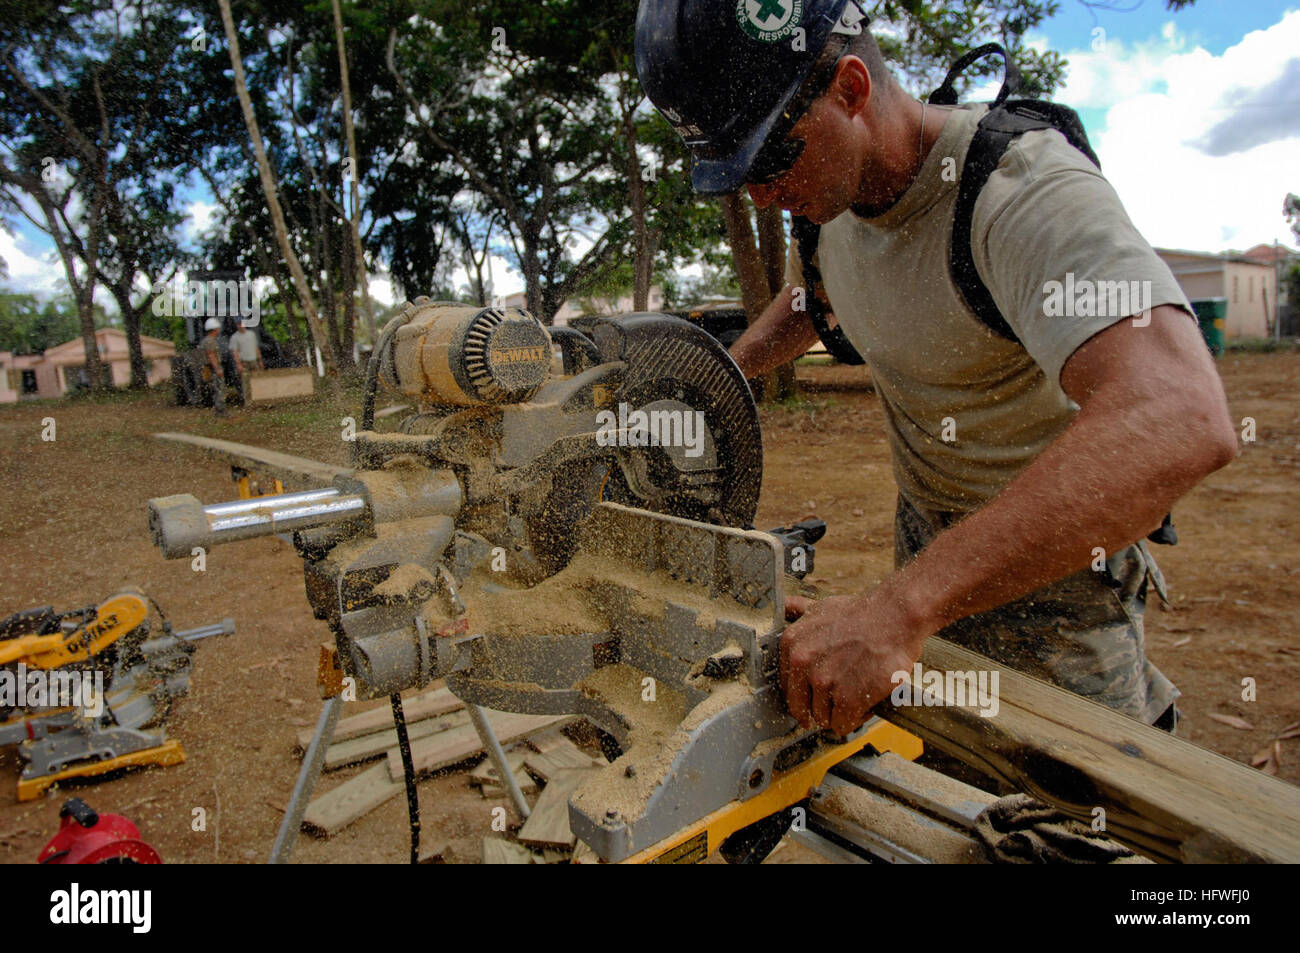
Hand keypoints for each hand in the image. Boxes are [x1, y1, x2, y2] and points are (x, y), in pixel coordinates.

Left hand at [779, 585, 929, 735]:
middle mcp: (802, 663)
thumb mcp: (820, 607)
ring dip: (841, 714)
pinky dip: (856, 719)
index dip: (804, 694)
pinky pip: (843, 726)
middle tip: (837, 703)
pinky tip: (866, 703)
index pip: (787, 687)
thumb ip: (797, 610)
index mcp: (792, 644)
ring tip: (857, 695)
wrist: (894, 617)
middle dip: (819, 709)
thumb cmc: (861, 614)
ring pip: (823, 719)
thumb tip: (784, 605)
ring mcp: (824, 681)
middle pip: (801, 708)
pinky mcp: (847, 699)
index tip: (816, 696)